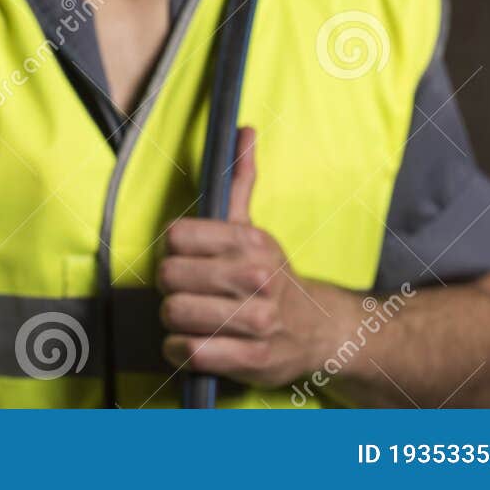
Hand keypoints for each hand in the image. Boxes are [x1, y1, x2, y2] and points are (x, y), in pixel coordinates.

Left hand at [157, 127, 339, 388]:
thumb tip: (242, 130)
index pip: (177, 236)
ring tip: (189, 318)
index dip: (173, 250)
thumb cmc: (272, 276)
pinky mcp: (253, 359)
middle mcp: (256, 278)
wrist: (321, 329)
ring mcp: (256, 320)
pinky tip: (189, 344)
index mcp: (250, 241)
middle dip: (169, 286)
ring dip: (173, 319)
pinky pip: (191, 351)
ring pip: (176, 313)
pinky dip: (179, 350)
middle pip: (169, 276)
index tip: (186, 259)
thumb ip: (241, 180)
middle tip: (185, 291)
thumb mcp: (255, 229)